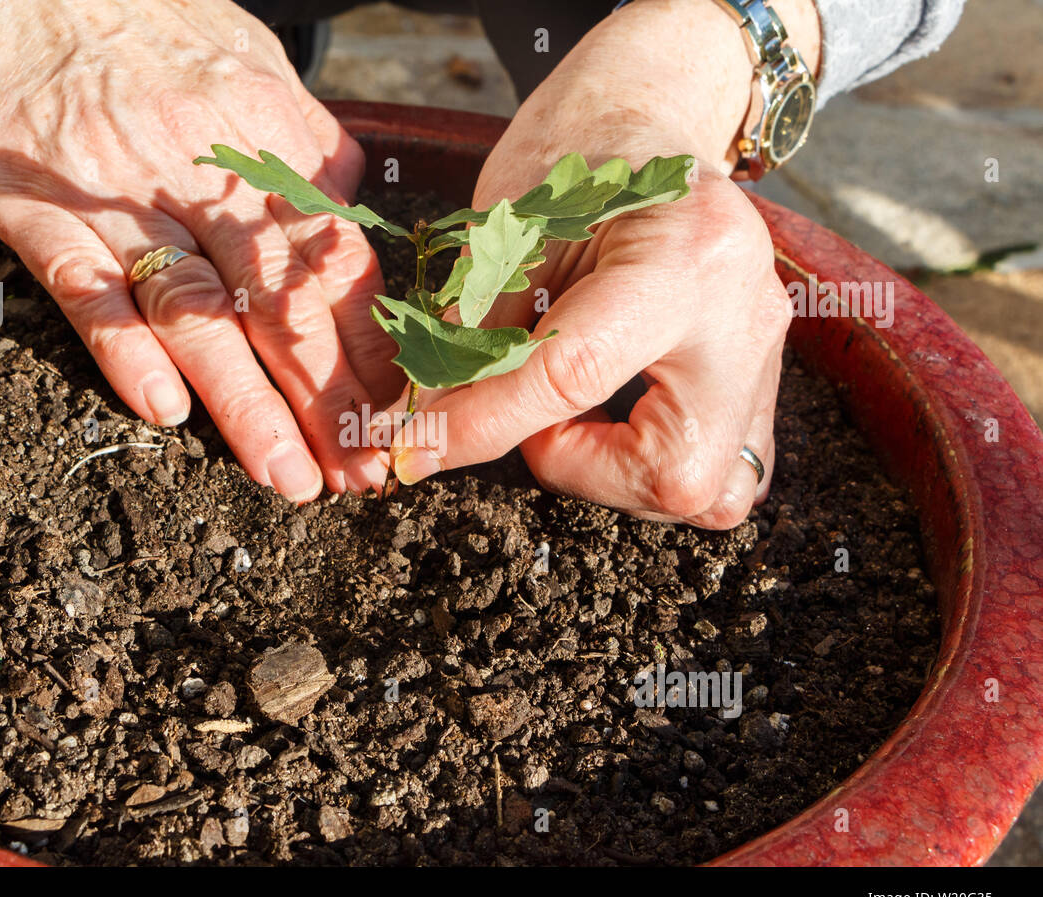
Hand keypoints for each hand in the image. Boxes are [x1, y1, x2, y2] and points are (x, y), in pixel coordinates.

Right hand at [0, 0, 399, 499]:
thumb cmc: (164, 28)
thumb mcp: (262, 75)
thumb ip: (309, 159)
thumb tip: (352, 228)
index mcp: (270, 147)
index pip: (339, 267)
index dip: (373, 351)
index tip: (400, 419)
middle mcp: (205, 179)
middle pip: (280, 305)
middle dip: (326, 400)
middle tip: (359, 474)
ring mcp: (123, 198)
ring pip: (196, 311)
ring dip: (242, 401)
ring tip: (284, 474)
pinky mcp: (44, 210)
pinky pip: (88, 288)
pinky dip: (124, 349)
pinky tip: (161, 408)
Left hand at [389, 0, 820, 527]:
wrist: (654, 120)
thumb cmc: (577, 158)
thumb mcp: (510, 230)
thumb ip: (474, 334)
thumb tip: (427, 424)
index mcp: (677, 259)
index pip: (570, 377)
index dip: (481, 424)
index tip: (417, 449)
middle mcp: (741, 316)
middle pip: (674, 473)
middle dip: (582, 472)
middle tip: (536, 421)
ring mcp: (764, 353)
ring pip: (713, 489)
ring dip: (622, 480)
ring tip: (575, 422)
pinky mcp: (762, 378)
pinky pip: (729, 468)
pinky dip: (655, 466)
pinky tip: (614, 423)